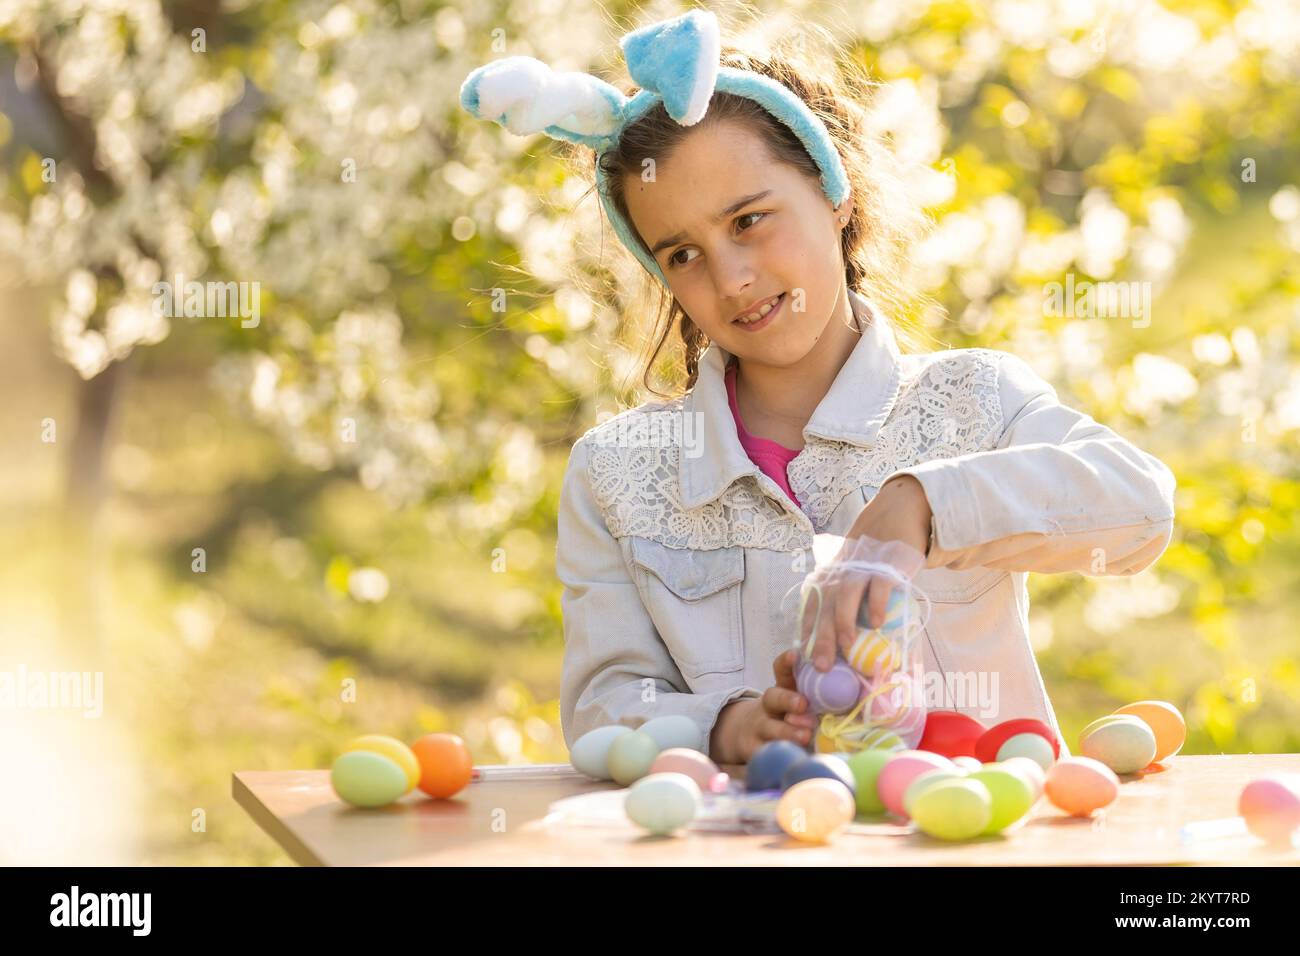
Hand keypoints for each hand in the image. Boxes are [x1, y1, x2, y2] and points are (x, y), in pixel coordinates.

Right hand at [710, 650, 815, 763]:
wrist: (743, 733)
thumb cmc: (782, 714)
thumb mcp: (792, 701)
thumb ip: (811, 695)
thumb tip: (850, 687)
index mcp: (781, 690)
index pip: (782, 672)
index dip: (786, 663)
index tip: (794, 654)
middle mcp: (768, 707)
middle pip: (773, 698)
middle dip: (788, 700)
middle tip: (804, 704)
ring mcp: (759, 729)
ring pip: (771, 729)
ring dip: (787, 731)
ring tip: (805, 735)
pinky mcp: (754, 751)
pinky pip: (764, 754)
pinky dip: (776, 756)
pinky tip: (792, 759)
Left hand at [799, 475, 930, 672]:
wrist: (896, 515)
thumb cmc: (873, 556)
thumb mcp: (851, 571)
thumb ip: (846, 598)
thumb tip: (843, 640)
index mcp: (830, 576)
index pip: (812, 606)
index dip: (807, 632)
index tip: (803, 658)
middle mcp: (841, 572)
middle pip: (826, 607)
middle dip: (821, 637)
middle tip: (821, 665)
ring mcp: (864, 566)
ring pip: (847, 595)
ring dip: (845, 621)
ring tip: (846, 646)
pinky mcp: (887, 564)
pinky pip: (879, 585)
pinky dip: (876, 603)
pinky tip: (876, 623)